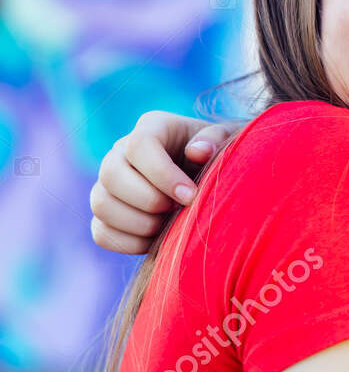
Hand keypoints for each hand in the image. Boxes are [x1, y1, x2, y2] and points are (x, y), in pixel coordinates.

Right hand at [90, 112, 231, 252]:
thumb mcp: (225, 142)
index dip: (162, 175)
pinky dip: (129, 243)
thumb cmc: (218, 158)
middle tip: (178, 209)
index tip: (189, 196)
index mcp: (152, 128)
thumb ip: (214, 141)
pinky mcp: (106, 214)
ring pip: (101, 204)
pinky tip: (157, 239)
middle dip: (148, 200)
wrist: (209, 181)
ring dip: (139, 223)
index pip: (139, 145)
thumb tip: (197, 151)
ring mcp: (108, 184)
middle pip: (110, 174)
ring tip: (169, 224)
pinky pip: (101, 233)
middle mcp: (121, 152)